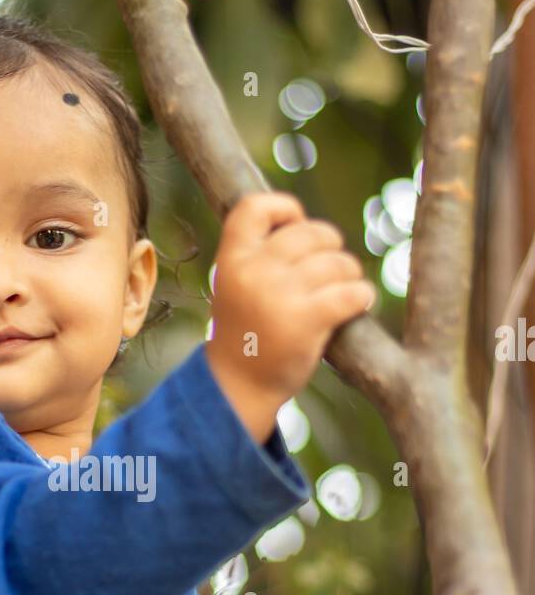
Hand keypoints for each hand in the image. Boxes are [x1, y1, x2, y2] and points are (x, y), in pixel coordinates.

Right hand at [204, 192, 374, 442]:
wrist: (238, 387)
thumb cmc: (245, 333)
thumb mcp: (236, 286)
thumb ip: (259, 255)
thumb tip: (306, 224)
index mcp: (232, 259)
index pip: (255, 207)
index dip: (285, 209)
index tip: (296, 226)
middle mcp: (253, 271)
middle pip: (311, 232)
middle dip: (331, 247)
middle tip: (331, 269)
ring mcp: (279, 295)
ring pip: (338, 263)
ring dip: (349, 276)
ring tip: (342, 292)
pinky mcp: (306, 320)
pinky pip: (352, 292)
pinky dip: (362, 297)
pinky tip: (357, 304)